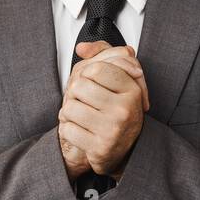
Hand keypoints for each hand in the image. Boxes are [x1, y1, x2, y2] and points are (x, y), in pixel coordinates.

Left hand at [58, 41, 148, 178]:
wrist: (121, 151)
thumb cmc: (116, 111)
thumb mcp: (116, 79)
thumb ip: (102, 54)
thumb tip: (81, 48)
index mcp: (132, 89)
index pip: (96, 68)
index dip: (87, 75)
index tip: (93, 85)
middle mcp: (125, 109)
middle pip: (79, 86)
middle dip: (75, 94)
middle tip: (85, 103)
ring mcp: (113, 129)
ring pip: (70, 108)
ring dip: (70, 113)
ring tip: (82, 117)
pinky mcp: (100, 148)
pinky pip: (67, 130)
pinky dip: (69, 131)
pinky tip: (82, 132)